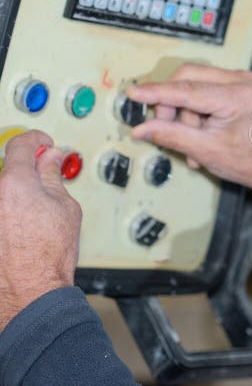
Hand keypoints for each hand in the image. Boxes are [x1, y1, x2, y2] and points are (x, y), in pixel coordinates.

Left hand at [0, 131, 81, 330]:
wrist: (30, 291)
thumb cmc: (49, 256)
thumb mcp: (66, 208)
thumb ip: (55, 177)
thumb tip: (53, 158)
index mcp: (15, 182)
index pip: (21, 145)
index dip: (37, 140)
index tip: (44, 144)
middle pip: (8, 169)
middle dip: (28, 169)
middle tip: (45, 179)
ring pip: (3, 193)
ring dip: (17, 195)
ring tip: (33, 213)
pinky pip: (1, 211)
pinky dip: (9, 214)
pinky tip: (20, 228)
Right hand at [127, 63, 251, 206]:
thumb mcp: (206, 151)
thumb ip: (171, 136)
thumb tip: (142, 128)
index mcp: (237, 96)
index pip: (186, 89)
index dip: (156, 93)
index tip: (134, 93)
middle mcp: (241, 81)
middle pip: (187, 78)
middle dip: (172, 105)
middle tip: (169, 129)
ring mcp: (241, 81)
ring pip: (193, 84)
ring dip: (186, 112)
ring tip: (196, 140)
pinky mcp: (238, 85)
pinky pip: (204, 88)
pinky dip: (197, 110)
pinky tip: (202, 132)